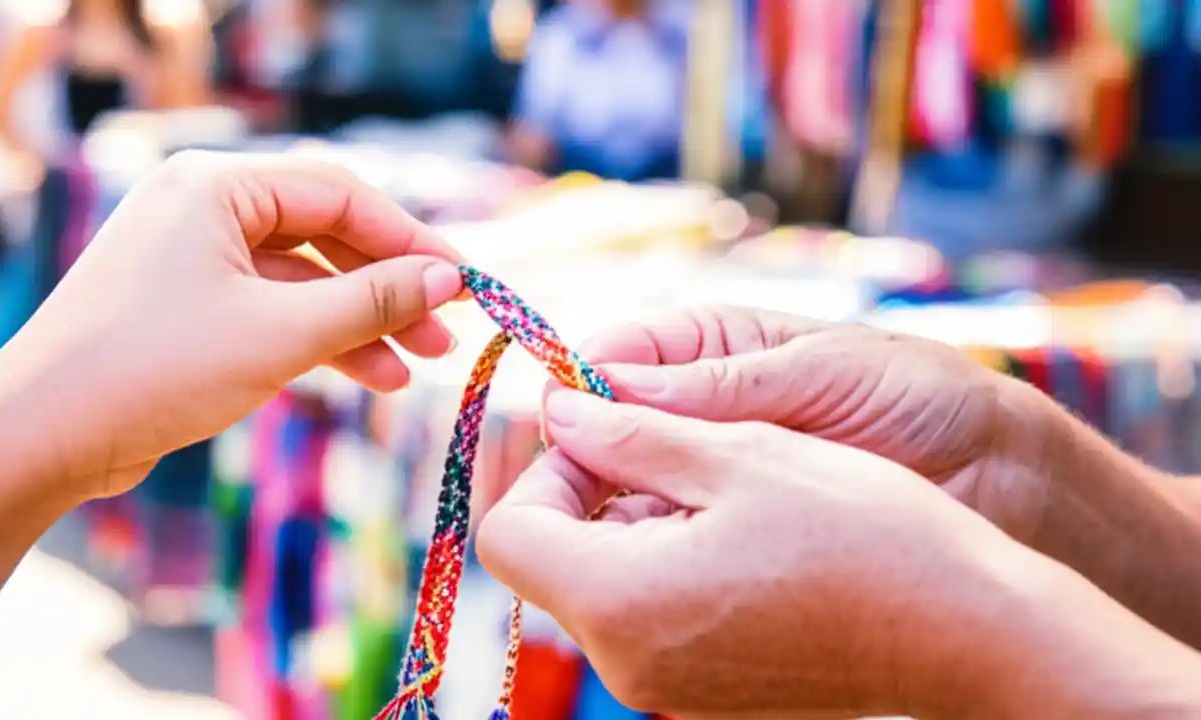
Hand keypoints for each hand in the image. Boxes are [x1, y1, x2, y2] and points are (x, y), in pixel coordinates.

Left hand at [0, 151, 464, 498]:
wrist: (43, 436)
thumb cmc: (158, 368)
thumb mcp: (281, 333)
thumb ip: (371, 299)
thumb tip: (448, 278)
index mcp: (217, 186)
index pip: (340, 193)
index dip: (410, 238)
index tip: (464, 280)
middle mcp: (203, 208)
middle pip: (324, 234)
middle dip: (389, 286)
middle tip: (448, 329)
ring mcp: (193, 257)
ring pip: (303, 279)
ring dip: (361, 320)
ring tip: (417, 366)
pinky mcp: (188, 306)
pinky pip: (272, 309)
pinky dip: (319, 340)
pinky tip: (370, 377)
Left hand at [477, 391, 1200, 717]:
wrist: (970, 631)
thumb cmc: (861, 530)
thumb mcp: (737, 454)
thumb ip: (628, 432)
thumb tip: (558, 409)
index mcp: (620, 604)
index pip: (512, 532)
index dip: (547, 470)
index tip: (606, 431)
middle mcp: (629, 663)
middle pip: (554, 561)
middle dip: (592, 490)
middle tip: (667, 442)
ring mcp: (670, 688)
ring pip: (606, 585)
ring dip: (637, 522)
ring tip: (723, 482)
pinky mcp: (709, 692)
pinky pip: (653, 617)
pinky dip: (671, 562)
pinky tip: (745, 530)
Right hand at [572, 307, 1056, 546]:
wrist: (1001, 479)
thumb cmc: (918, 397)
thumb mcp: (823, 369)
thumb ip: (719, 383)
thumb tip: (603, 383)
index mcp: (713, 354)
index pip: (618, 361)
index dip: (583, 384)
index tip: (565, 411)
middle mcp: (699, 420)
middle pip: (608, 437)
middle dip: (588, 456)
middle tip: (581, 483)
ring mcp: (715, 486)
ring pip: (628, 500)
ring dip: (614, 511)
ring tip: (621, 525)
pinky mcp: (734, 545)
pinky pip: (672, 551)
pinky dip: (655, 558)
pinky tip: (658, 564)